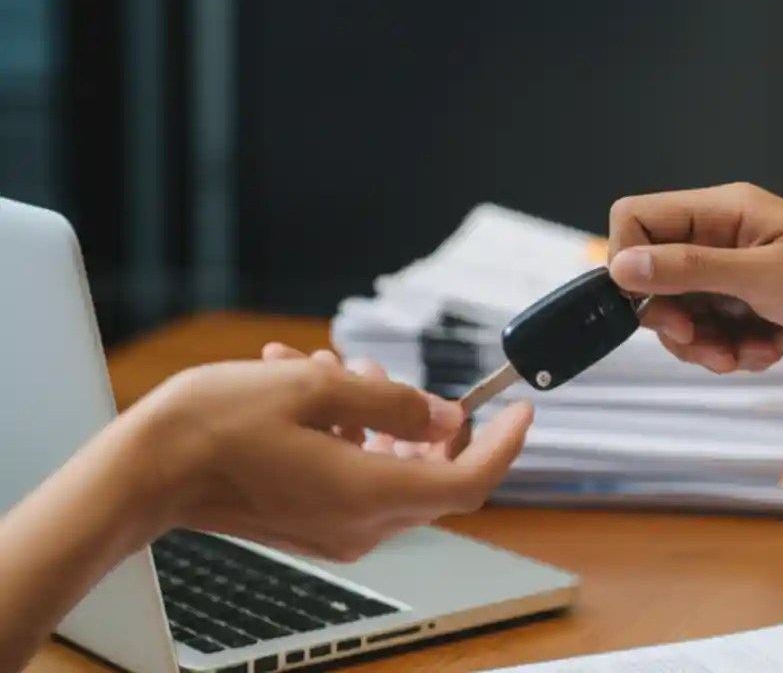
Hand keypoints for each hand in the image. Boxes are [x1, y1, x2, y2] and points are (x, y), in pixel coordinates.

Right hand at [111, 354, 530, 561]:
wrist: (143, 470)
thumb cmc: (216, 427)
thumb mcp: (316, 391)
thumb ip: (393, 405)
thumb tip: (439, 417)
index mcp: (371, 495)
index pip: (470, 481)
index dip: (504, 444)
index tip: (520, 409)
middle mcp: (362, 523)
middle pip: (431, 470)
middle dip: (415, 412)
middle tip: (371, 373)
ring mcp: (337, 529)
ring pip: (390, 464)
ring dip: (370, 412)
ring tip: (320, 372)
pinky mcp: (313, 522)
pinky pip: (355, 473)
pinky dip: (345, 432)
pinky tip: (305, 392)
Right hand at [608, 182, 782, 371]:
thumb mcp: (765, 276)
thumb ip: (690, 269)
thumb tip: (624, 265)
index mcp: (722, 212)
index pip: (638, 219)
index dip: (631, 263)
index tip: (653, 305)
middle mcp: (721, 238)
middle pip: (654, 276)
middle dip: (674, 320)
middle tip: (703, 341)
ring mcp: (734, 273)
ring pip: (682, 313)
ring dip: (706, 344)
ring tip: (744, 353)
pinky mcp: (749, 305)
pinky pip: (714, 332)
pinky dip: (734, 350)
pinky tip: (769, 349)